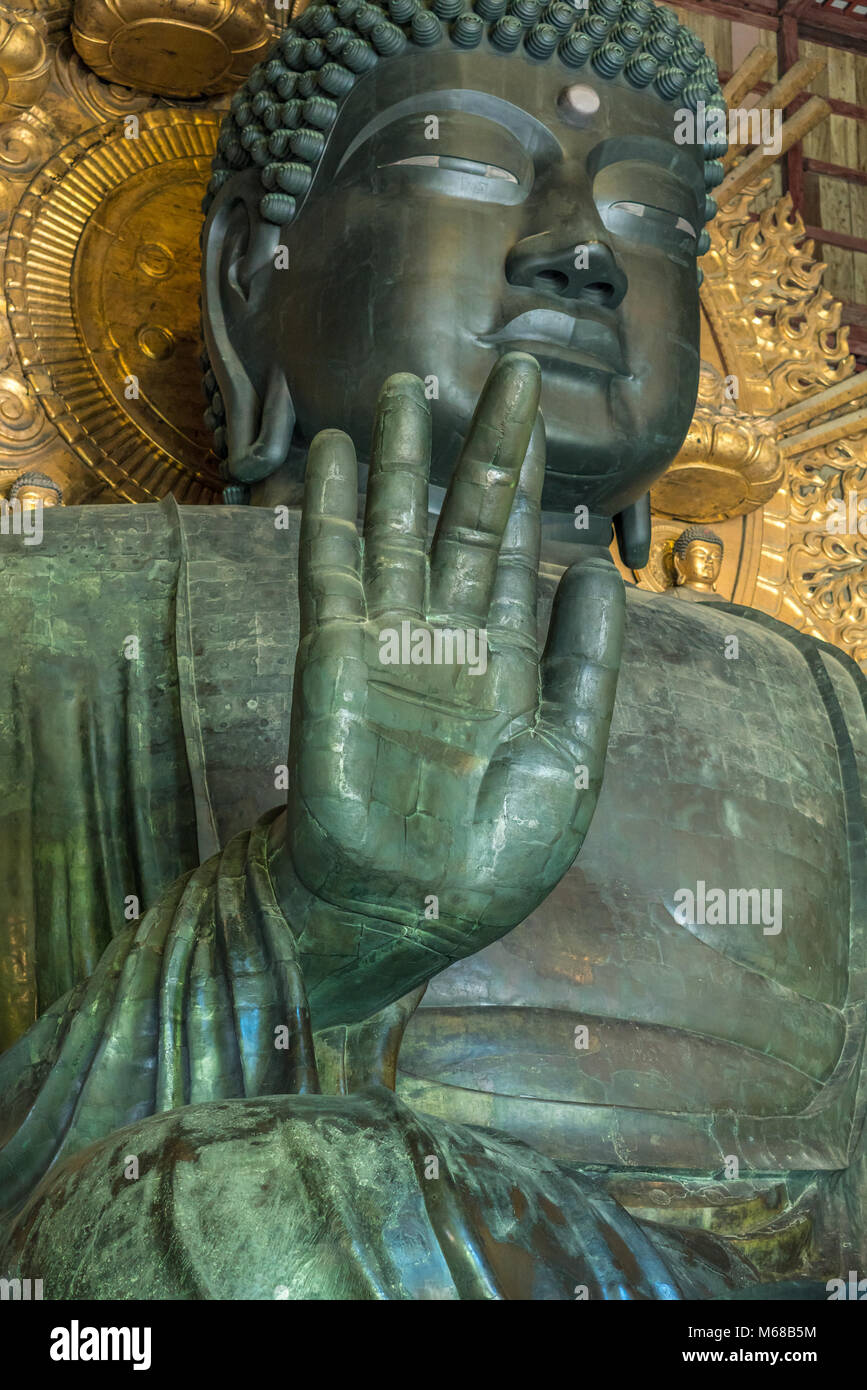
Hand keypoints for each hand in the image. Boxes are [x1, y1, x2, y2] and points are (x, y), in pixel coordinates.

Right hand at [275, 353, 624, 1017]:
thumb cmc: (492, 856)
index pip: (516, 554)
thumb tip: (600, 575)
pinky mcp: (332, 652)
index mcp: (505, 662)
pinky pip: (331, 566)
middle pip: (466, 520)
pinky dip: (332, 508)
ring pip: (395, 527)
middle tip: (510, 369)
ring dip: (400, 459)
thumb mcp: (569, 761)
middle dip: (488, 447)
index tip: (537, 418)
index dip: (529, 485)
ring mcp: (387, 639)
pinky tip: (334, 454)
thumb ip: (585, 667)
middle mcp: (447, 637)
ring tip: (403, 388)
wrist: (406, 909)